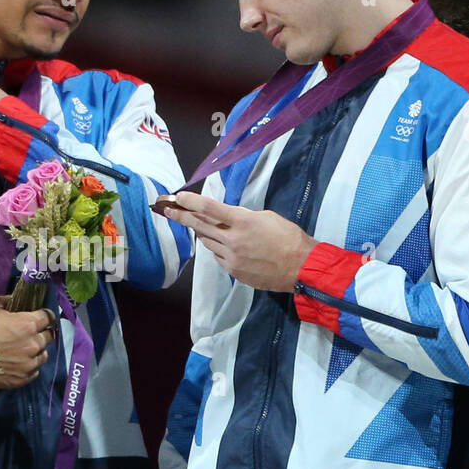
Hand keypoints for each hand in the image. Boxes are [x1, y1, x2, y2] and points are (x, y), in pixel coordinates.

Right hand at [0, 295, 56, 388]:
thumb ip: (4, 300)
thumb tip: (12, 299)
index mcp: (28, 324)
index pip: (48, 317)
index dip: (45, 315)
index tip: (41, 317)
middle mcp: (33, 344)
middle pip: (49, 336)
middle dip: (41, 333)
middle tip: (31, 333)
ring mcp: (29, 363)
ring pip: (43, 355)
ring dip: (37, 350)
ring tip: (23, 349)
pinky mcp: (22, 378)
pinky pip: (34, 371)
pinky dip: (29, 366)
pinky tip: (18, 362)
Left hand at [164, 191, 316, 291]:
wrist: (301, 268)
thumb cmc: (289, 238)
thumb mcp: (267, 217)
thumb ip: (242, 217)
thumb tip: (226, 218)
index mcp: (243, 221)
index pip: (210, 208)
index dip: (191, 201)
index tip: (177, 197)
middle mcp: (233, 240)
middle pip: (200, 225)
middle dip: (181, 216)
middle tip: (167, 210)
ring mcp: (231, 258)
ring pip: (207, 242)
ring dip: (205, 233)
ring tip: (205, 227)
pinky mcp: (234, 271)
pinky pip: (218, 257)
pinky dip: (219, 249)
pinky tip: (228, 247)